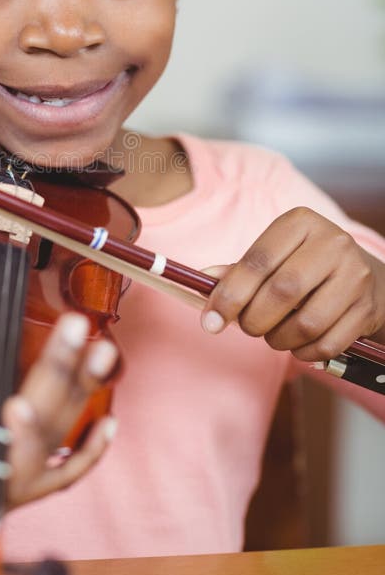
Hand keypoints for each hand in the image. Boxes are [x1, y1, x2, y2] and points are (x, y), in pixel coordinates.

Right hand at [0, 313, 117, 566]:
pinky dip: (86, 456)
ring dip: (82, 399)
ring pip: (55, 447)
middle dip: (64, 374)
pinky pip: (57, 479)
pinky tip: (108, 424)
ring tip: (104, 353)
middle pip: (40, 432)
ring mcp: (4, 495)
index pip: (11, 435)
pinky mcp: (9, 491)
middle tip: (81, 326)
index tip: (62, 344)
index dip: (41, 393)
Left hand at [201, 207, 384, 361]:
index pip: (257, 261)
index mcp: (301, 222)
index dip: (229, 295)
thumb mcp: (276, 254)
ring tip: (273, 335)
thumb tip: (206, 279)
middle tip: (247, 326)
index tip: (211, 320)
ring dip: (278, 339)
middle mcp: (333, 243)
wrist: (369, 277)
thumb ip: (242, 268)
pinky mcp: (367, 309)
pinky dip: (302, 353)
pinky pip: (327, 344)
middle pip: (282, 292)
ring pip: (306, 323)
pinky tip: (296, 345)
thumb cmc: (308, 265)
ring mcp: (355, 276)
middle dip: (253, 320)